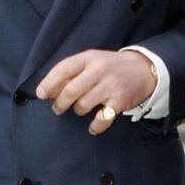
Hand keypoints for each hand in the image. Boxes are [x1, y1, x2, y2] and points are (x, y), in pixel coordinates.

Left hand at [36, 49, 157, 134]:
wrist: (143, 70)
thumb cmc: (111, 67)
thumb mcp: (92, 61)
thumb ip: (72, 73)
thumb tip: (48, 90)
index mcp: (89, 58)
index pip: (64, 69)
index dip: (49, 83)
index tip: (41, 94)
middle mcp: (99, 70)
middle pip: (71, 90)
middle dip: (60, 103)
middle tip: (57, 108)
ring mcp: (110, 86)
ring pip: (83, 105)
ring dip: (78, 110)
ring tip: (80, 108)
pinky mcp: (120, 101)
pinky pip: (101, 119)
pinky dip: (95, 126)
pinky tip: (93, 126)